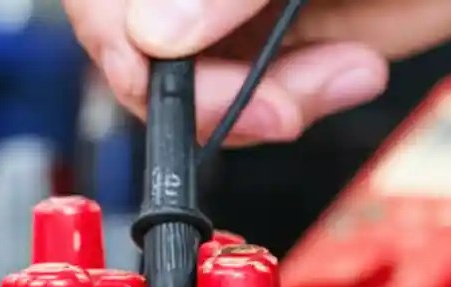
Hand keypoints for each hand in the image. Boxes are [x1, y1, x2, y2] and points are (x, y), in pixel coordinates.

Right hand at [62, 0, 450, 144]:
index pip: (102, 1)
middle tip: (276, 106)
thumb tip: (155, 35)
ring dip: (270, 105)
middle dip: (215, 95)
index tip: (163, 67)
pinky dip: (299, 107)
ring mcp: (221, 19)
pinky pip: (247, 112)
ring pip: (193, 99)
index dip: (116, 38)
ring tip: (343, 72)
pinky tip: (349, 71)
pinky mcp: (263, 59)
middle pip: (138, 56)